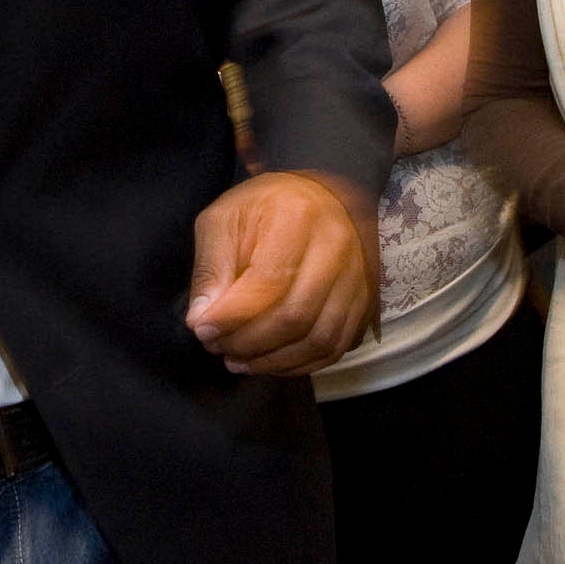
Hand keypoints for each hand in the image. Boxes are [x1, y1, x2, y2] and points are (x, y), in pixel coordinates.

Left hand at [186, 171, 375, 375]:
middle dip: (249, 342)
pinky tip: (269, 362)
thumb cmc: (261, 209)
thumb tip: (201, 322)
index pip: (269, 281)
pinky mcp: (363, 300)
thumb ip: (211, 270)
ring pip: (318, 339)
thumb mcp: (222, 223)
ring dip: (273, 361)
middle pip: (295, 316)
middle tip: (217, 346)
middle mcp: (336, 246)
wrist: (313, 198)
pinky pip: (335, 347)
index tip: (202, 330)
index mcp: (298, 216)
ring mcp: (356, 276)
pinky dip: (299, 364)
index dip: (233, 315)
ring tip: (238, 360)